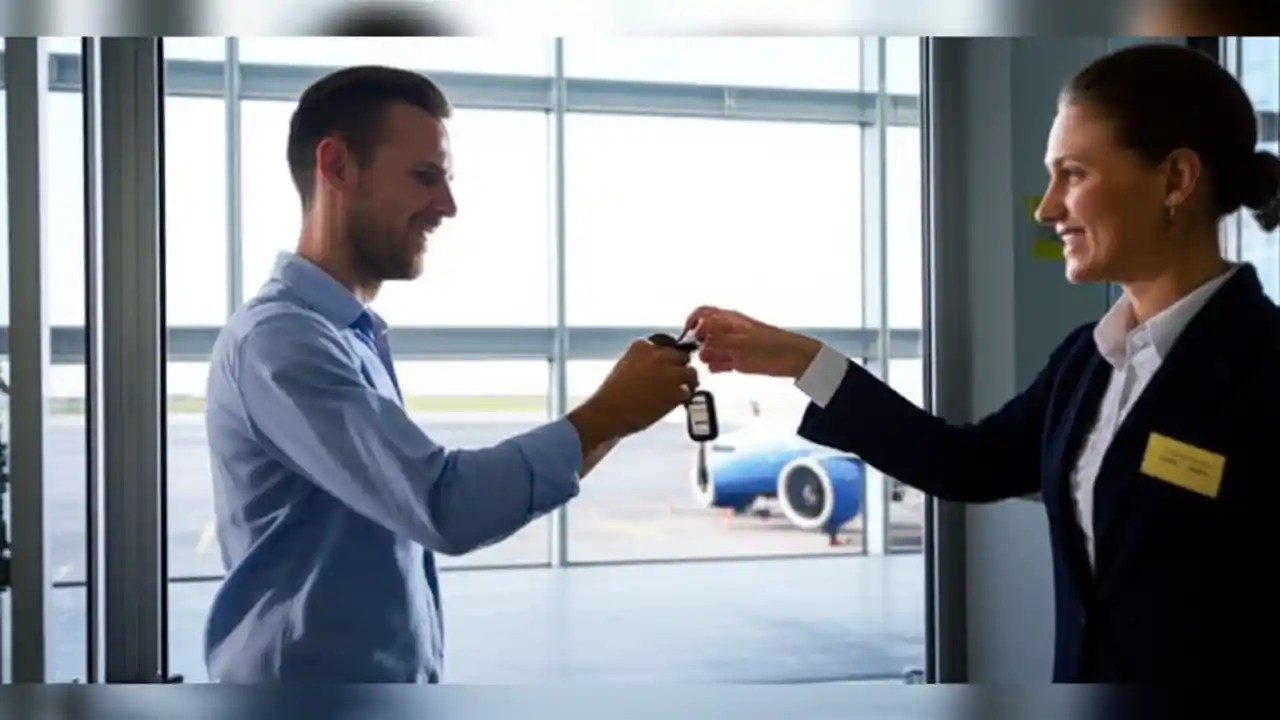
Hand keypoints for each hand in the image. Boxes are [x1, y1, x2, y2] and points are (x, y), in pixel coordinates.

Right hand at [568, 338, 698, 447]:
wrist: (608, 413)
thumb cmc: (612, 394)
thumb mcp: (626, 366)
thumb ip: (645, 361)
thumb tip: (662, 367)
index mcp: (642, 346)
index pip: (667, 345)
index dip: (669, 359)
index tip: (667, 368)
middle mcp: (658, 356)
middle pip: (682, 357)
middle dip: (680, 368)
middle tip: (676, 382)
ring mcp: (669, 373)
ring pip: (691, 373)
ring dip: (687, 383)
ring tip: (679, 393)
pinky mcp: (676, 392)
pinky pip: (689, 392)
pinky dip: (684, 399)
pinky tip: (674, 404)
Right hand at [683, 306, 820, 378]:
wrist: (792, 358)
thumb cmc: (771, 343)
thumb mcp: (742, 339)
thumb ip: (720, 338)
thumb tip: (699, 334)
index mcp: (729, 319)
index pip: (704, 313)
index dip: (692, 320)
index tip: (688, 334)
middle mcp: (728, 331)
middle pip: (704, 333)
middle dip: (698, 342)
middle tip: (696, 352)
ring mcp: (732, 347)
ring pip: (710, 350)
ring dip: (706, 356)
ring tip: (709, 362)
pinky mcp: (737, 362)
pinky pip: (719, 363)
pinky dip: (715, 366)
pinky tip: (716, 370)